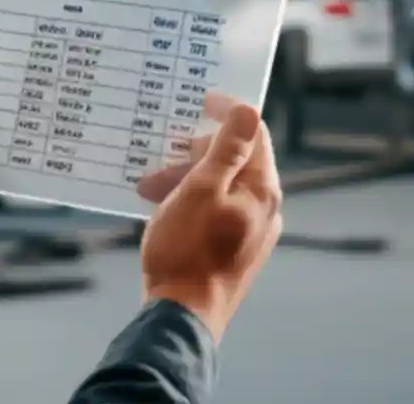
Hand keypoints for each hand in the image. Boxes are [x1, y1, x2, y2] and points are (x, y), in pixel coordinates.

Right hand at [138, 104, 281, 342]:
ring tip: (149, 189)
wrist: (182, 315)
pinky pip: (214, 210)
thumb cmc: (187, 250)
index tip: (201, 99)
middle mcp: (264, 209)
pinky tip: (162, 209)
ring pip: (220, 187)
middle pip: (234, 161)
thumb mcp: (200, 190)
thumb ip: (227, 150)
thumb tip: (249, 110)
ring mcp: (251, 232)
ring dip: (185, 180)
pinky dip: (189, 201)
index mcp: (263, 190)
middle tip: (161, 156)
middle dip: (193, 154)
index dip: (228, 112)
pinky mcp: (234, 250)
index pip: (254, 134)